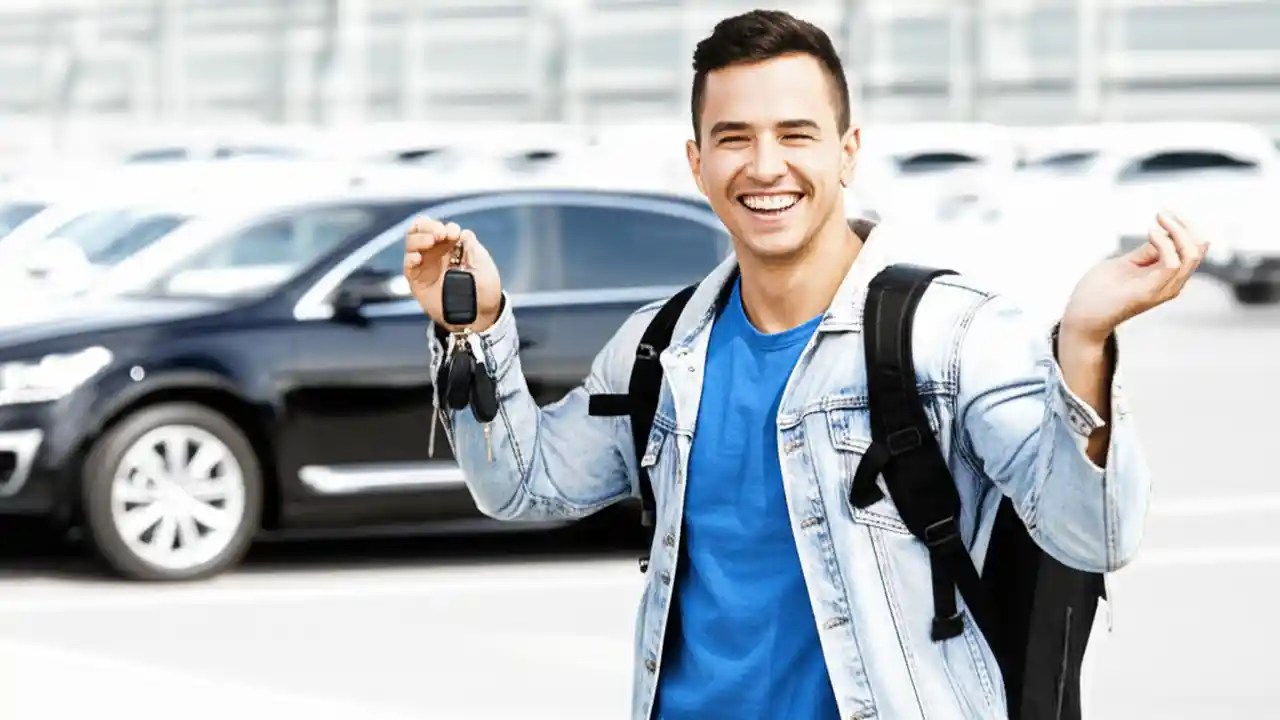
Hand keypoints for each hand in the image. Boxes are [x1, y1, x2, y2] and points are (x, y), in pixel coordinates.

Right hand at [404, 216, 502, 331]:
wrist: (480, 314)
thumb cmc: (485, 289)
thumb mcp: (483, 263)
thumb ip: (472, 246)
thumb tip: (463, 232)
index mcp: (452, 245)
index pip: (440, 227)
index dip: (446, 227)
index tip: (454, 234)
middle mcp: (436, 253)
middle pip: (421, 230)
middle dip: (428, 227)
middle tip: (440, 234)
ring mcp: (425, 266)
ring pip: (412, 243)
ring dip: (418, 238)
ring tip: (429, 242)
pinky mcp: (417, 282)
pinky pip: (407, 266)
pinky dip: (409, 258)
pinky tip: (417, 257)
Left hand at [1062, 210, 1208, 342]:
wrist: (1081, 316)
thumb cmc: (1100, 290)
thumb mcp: (1127, 263)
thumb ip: (1147, 252)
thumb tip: (1164, 233)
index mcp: (1168, 276)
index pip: (1195, 248)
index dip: (1187, 225)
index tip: (1166, 211)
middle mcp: (1172, 284)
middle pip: (1198, 249)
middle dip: (1185, 224)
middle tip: (1162, 212)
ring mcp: (1162, 289)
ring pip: (1190, 256)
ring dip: (1177, 231)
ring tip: (1158, 219)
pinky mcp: (1148, 292)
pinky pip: (1171, 265)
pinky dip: (1165, 244)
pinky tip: (1151, 231)